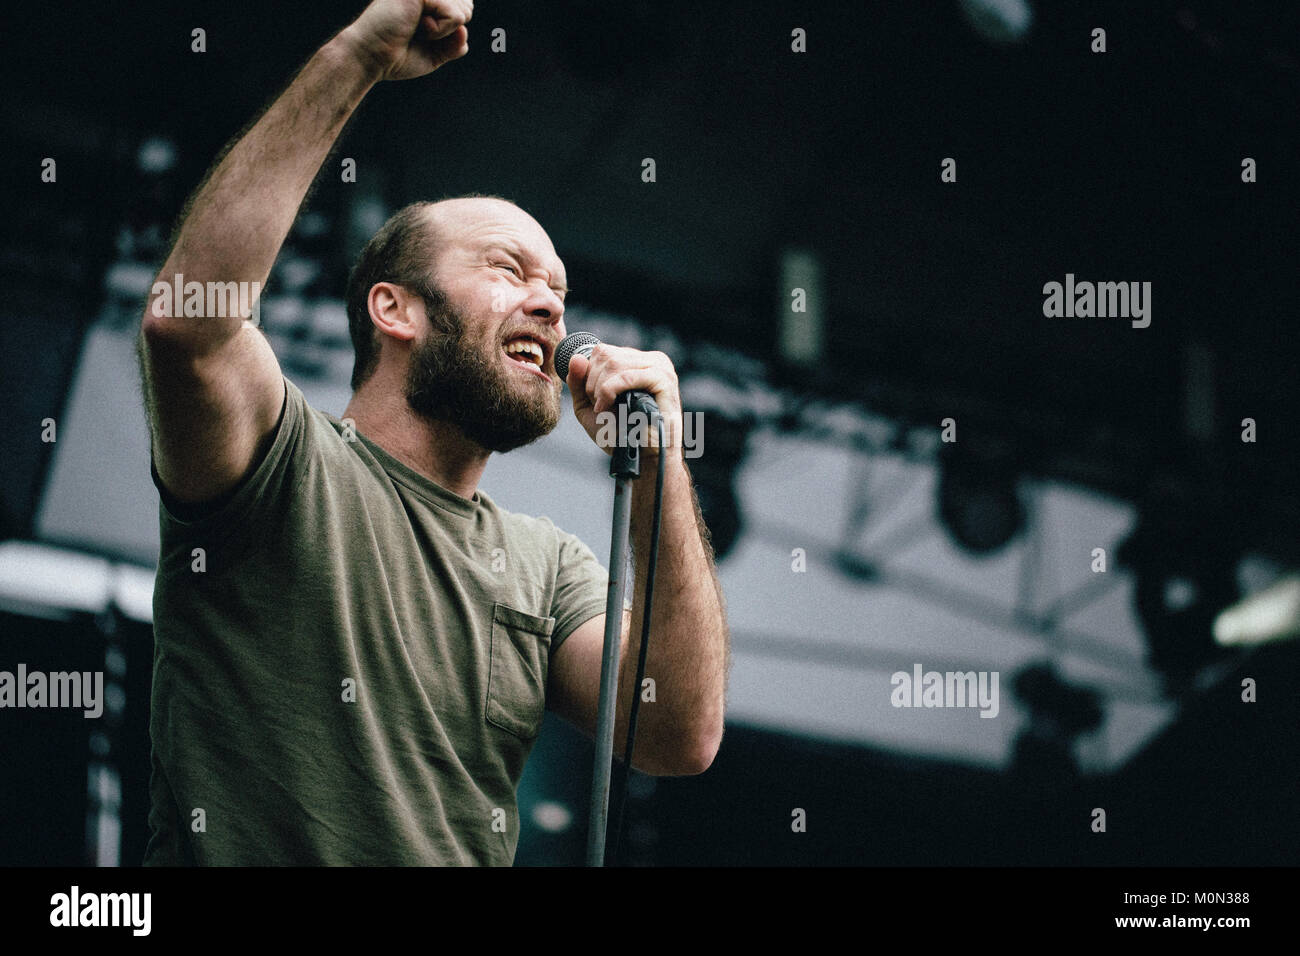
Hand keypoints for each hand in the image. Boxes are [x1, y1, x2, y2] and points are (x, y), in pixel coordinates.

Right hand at [338, 0, 472, 81]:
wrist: (370, 57)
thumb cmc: (396, 56)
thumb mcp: (435, 53)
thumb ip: (455, 43)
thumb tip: (464, 29)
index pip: (465, 7)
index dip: (453, 29)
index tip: (424, 34)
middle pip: (468, 8)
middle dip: (450, 31)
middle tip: (418, 33)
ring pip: (463, 12)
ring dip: (443, 33)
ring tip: (415, 29)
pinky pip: (455, 16)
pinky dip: (440, 32)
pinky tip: (416, 27)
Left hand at [565, 346, 683, 460]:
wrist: (642, 458)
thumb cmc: (620, 435)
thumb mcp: (589, 407)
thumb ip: (578, 383)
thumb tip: (576, 357)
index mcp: (636, 362)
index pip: (602, 351)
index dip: (589, 375)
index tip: (595, 400)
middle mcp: (649, 359)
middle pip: (605, 354)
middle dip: (593, 383)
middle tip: (600, 407)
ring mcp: (658, 367)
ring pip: (613, 362)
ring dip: (600, 389)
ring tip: (605, 409)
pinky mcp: (663, 379)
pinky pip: (626, 376)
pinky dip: (610, 391)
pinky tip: (607, 407)